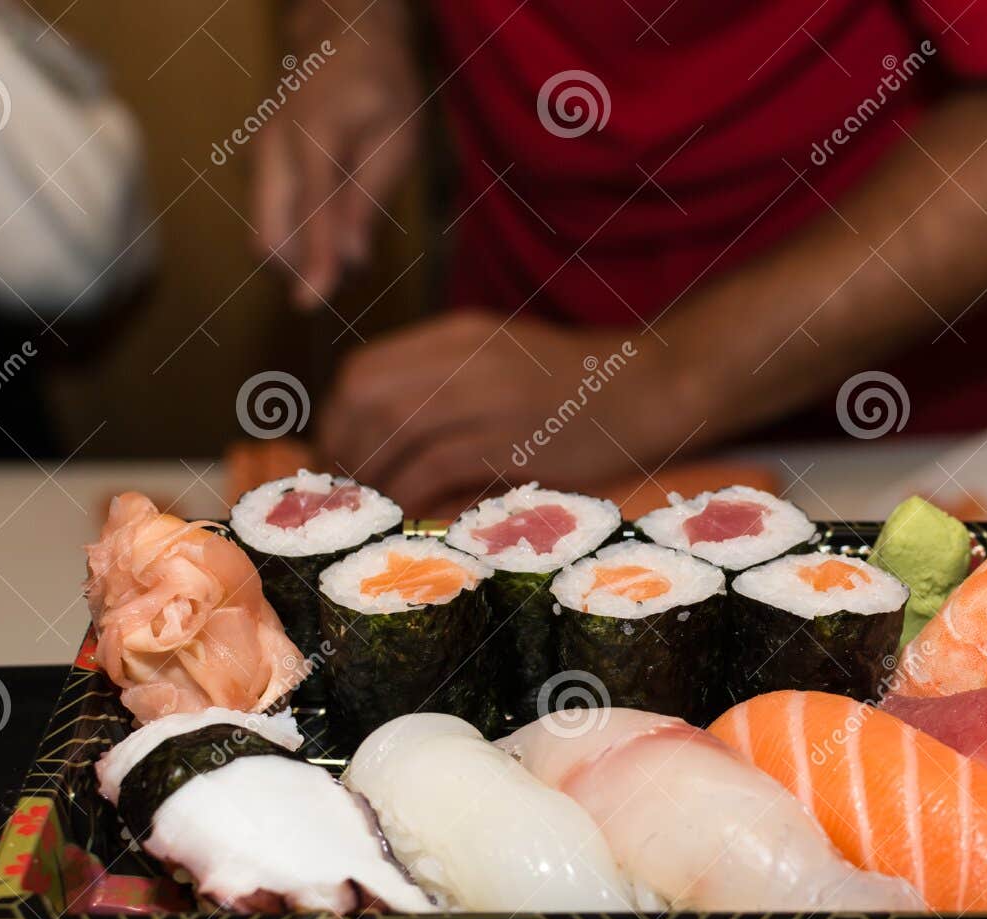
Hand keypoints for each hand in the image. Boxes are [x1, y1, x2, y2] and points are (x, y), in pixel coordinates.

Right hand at [252, 1, 419, 306]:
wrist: (343, 37)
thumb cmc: (381, 89)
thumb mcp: (397, 139)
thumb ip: (369, 199)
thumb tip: (351, 258)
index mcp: (314, 137)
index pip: (311, 214)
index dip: (313, 263)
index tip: (311, 304)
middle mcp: (274, 148)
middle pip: (267, 233)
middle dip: (299, 271)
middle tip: (342, 282)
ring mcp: (260, 156)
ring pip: (264, 231)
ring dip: (299, 259)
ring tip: (346, 249)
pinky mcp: (260, 166)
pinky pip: (271, 217)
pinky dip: (296, 239)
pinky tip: (331, 231)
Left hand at [316, 313, 699, 513]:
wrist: (647, 389)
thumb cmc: (578, 386)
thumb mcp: (504, 359)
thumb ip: (449, 379)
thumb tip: (385, 428)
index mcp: (457, 336)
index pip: (364, 370)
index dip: (339, 418)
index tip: (345, 455)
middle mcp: (464, 359)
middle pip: (365, 398)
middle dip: (345, 449)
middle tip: (352, 488)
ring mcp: (488, 397)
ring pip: (392, 431)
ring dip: (373, 476)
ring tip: (377, 506)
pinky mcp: (510, 440)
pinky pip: (433, 467)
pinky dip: (409, 494)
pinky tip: (410, 514)